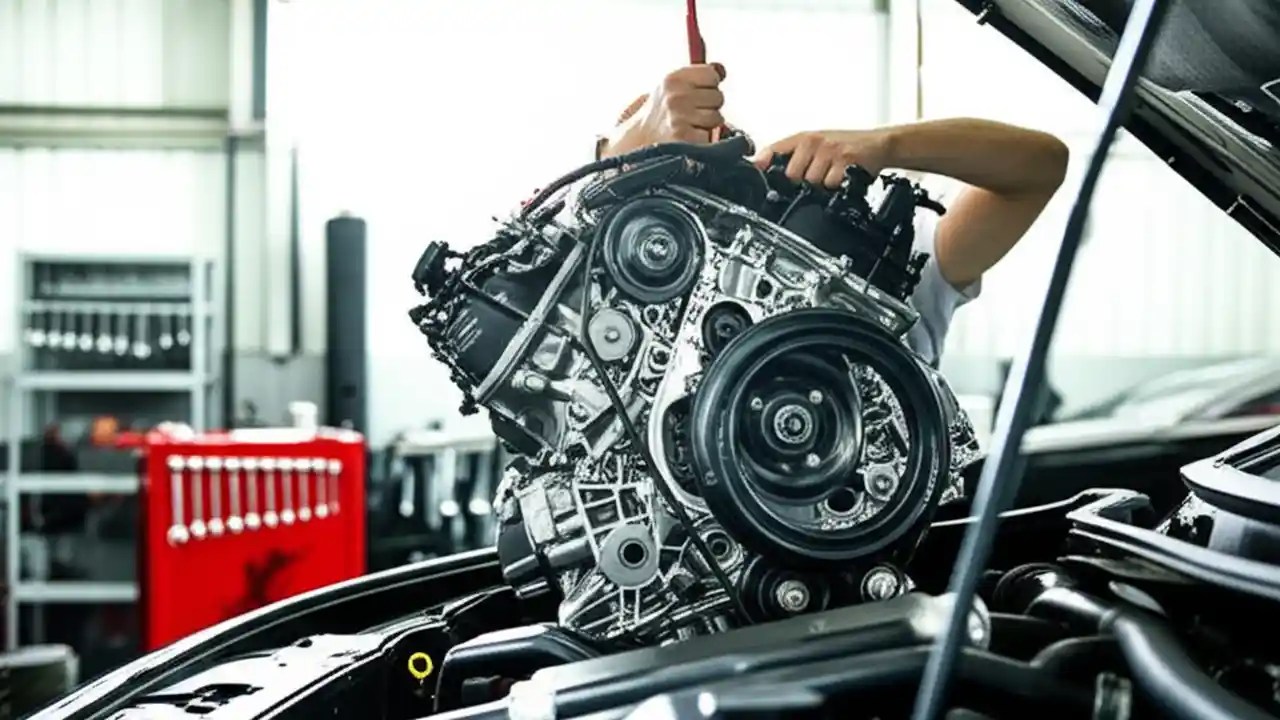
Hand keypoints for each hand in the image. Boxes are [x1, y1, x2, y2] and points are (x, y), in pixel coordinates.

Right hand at [601, 64, 727, 158]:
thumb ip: (698, 76)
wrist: (640, 139)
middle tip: (693, 112)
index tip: (700, 92)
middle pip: (718, 97)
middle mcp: (676, 97)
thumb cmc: (662, 112)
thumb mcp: (672, 86)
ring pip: (717, 117)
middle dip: (710, 106)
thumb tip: (722, 70)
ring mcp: (680, 118)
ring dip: (708, 124)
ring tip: (691, 125)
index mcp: (674, 79)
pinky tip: (689, 137)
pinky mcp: (684, 139)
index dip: (710, 84)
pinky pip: (710, 136)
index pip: (712, 74)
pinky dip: (703, 140)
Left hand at [751, 130, 891, 187]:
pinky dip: (836, 187)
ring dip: (822, 186)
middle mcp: (814, 141)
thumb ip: (793, 155)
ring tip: (832, 176)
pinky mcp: (845, 160)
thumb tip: (763, 166)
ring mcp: (830, 150)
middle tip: (817, 176)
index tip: (756, 171)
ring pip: (812, 182)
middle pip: (792, 174)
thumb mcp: (817, 145)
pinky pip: (831, 184)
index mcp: (804, 137)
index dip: (763, 163)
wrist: (878, 145)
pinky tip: (843, 178)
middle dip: (802, 182)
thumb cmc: (847, 146)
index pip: (774, 150)